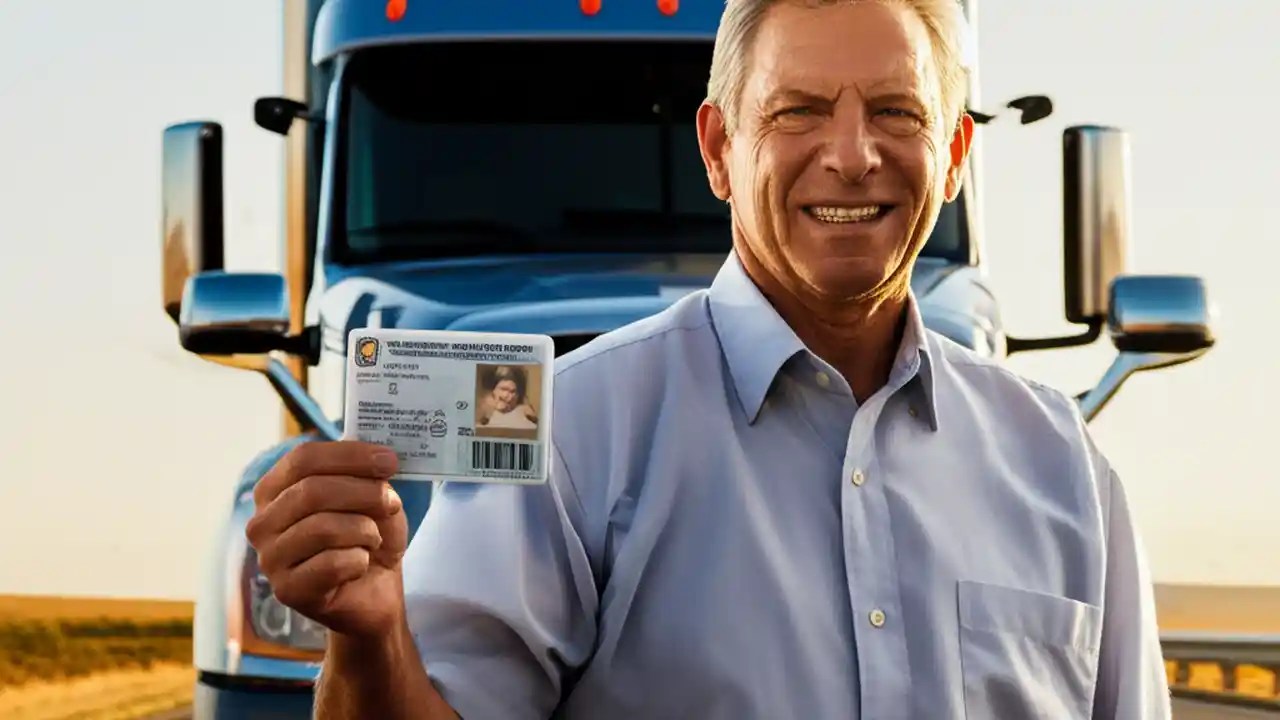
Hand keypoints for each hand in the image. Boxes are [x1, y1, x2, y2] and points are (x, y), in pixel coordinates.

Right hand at [245, 441, 406, 638]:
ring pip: (322, 528)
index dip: (350, 456)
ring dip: (363, 530)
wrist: (374, 591)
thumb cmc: (367, 536)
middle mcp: (262, 522)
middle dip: (363, 493)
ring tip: (373, 539)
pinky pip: (330, 565)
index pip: (304, 458)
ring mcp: (269, 558)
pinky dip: (358, 561)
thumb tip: (380, 457)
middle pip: (311, 491)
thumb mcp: (373, 497)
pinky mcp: (286, 590)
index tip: (389, 461)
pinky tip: (360, 564)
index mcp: (275, 488)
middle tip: (391, 503)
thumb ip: (369, 475)